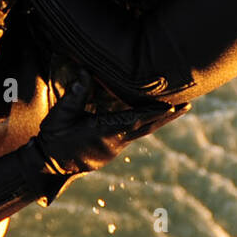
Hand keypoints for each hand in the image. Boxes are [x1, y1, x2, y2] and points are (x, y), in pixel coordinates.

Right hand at [23, 74, 180, 190]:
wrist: (49, 164)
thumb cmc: (54, 137)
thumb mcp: (60, 115)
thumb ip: (74, 95)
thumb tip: (85, 72)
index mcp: (103, 133)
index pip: (133, 121)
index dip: (153, 113)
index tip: (170, 106)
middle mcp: (114, 143)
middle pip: (146, 128)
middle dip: (167, 116)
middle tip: (187, 105)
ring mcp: (114, 149)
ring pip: (141, 131)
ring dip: (159, 119)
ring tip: (179, 107)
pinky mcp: (112, 150)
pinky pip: (132, 134)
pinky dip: (145, 124)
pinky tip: (156, 116)